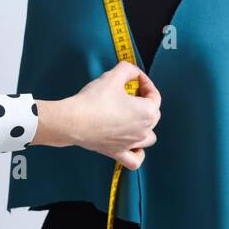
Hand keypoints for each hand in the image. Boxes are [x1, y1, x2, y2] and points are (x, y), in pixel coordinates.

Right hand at [33, 60, 160, 169]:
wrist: (73, 121)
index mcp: (148, 112)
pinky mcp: (118, 152)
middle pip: (153, 115)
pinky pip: (135, 159)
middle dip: (144, 101)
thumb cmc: (94, 100)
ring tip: (131, 117)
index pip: (154, 95)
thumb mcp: (113, 76)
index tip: (135, 78)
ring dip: (144, 127)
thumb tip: (133, 72)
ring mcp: (132, 144)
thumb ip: (128, 69)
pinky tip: (131, 146)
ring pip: (148, 138)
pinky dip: (137, 154)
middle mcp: (144, 130)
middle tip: (128, 91)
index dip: (145, 83)